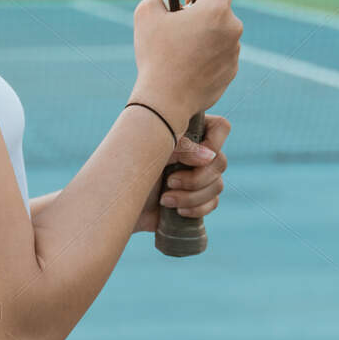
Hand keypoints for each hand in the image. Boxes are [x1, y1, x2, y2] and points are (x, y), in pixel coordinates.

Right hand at [129, 0, 241, 131]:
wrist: (165, 101)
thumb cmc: (155, 56)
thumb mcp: (146, 13)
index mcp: (215, 10)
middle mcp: (232, 28)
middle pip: (221, 8)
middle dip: (203, 12)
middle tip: (181, 26)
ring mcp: (234, 51)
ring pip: (221, 32)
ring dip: (206, 35)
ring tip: (182, 50)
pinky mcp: (232, 70)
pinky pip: (222, 53)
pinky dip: (209, 55)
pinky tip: (189, 65)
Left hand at [134, 115, 229, 233]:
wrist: (117, 204)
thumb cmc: (130, 169)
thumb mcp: (153, 152)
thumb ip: (182, 148)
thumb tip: (210, 156)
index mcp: (188, 132)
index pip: (221, 128)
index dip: (214, 143)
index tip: (191, 158)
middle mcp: (196, 152)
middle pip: (220, 162)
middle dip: (196, 179)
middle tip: (169, 182)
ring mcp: (198, 176)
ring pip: (218, 185)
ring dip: (192, 196)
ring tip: (165, 200)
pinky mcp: (196, 199)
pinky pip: (213, 203)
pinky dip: (198, 208)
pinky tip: (177, 211)